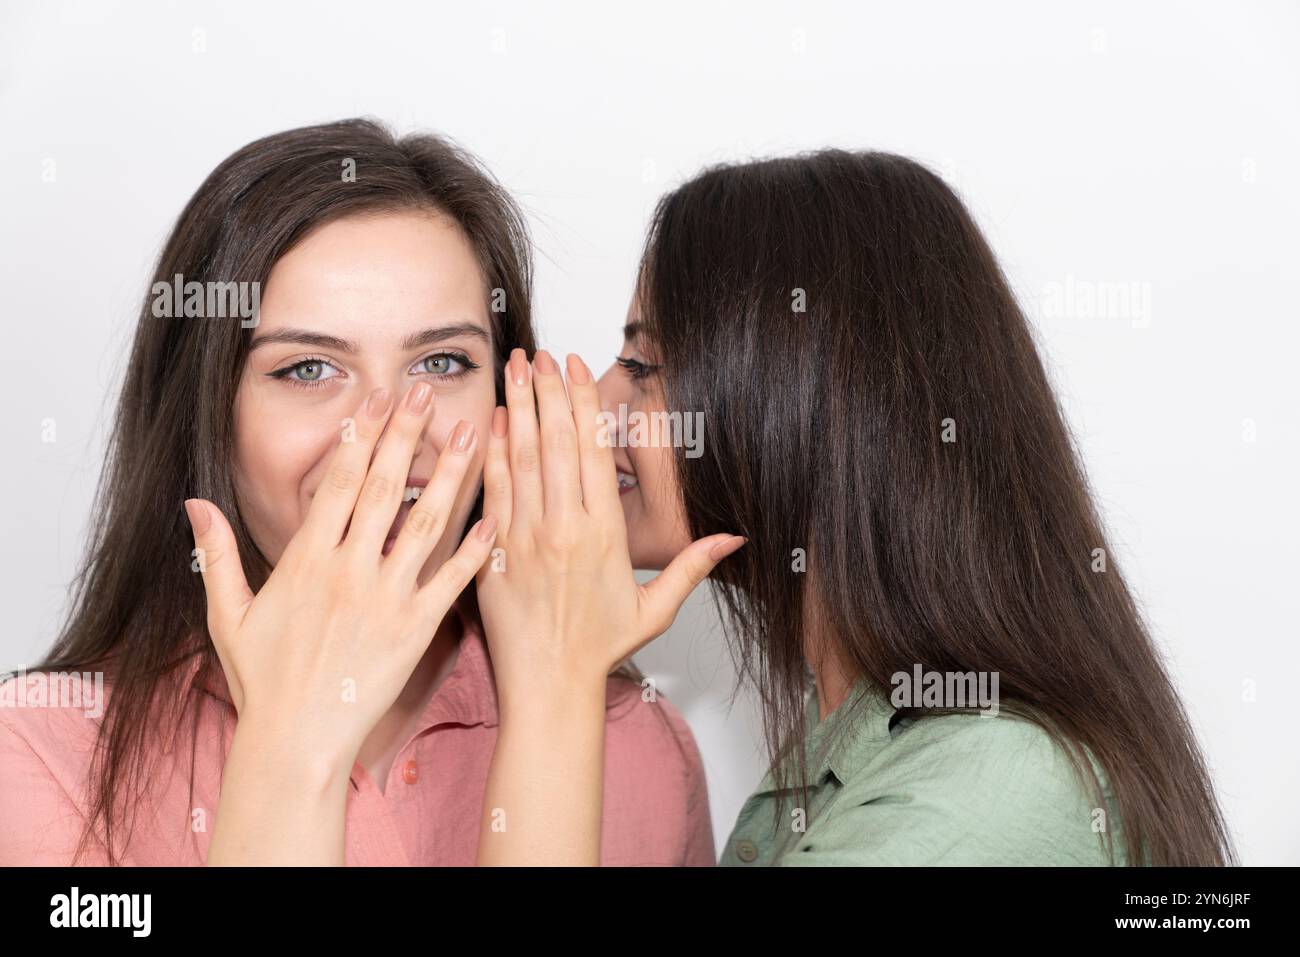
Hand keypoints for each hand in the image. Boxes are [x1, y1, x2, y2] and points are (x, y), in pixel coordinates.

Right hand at [184, 382, 497, 773]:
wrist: (296, 741)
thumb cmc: (264, 681)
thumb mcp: (227, 615)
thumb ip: (217, 554)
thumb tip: (195, 503)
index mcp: (306, 561)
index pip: (337, 482)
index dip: (360, 436)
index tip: (377, 399)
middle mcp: (349, 571)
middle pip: (383, 488)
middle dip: (407, 435)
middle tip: (428, 391)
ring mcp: (386, 599)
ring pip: (425, 524)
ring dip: (451, 475)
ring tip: (472, 433)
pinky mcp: (416, 630)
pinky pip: (451, 580)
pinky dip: (475, 548)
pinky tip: (497, 515)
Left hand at [475, 348, 744, 705]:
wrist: (548, 686)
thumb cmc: (599, 648)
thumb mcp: (655, 609)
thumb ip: (693, 566)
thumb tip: (735, 539)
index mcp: (604, 534)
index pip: (594, 452)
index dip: (585, 403)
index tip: (576, 367)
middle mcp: (563, 529)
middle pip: (555, 444)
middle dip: (547, 392)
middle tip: (540, 352)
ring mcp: (524, 538)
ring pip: (521, 459)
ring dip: (517, 408)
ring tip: (515, 368)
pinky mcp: (495, 552)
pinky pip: (492, 492)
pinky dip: (491, 453)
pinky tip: (492, 420)